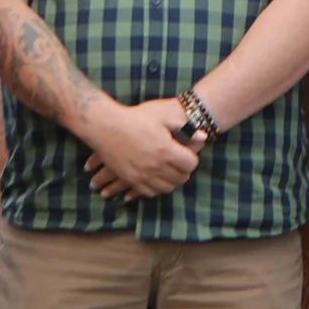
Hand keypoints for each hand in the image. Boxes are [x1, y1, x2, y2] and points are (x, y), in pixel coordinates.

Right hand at [83, 98, 202, 199]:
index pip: (190, 164)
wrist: (105, 126)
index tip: (187, 153)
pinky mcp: (129, 179)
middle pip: (180, 179)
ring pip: (165, 188)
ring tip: (170, 172)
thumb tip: (203, 135)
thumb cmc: (135, 118)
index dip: (191, 159)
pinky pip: (148, 192)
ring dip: (171, 181)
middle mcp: (155, 167)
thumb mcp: (161, 115)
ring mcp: (141, 175)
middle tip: (181, 164)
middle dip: (183, 171)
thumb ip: (184, 126)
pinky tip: (156, 180)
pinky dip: (155, 188)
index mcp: (166, 150)